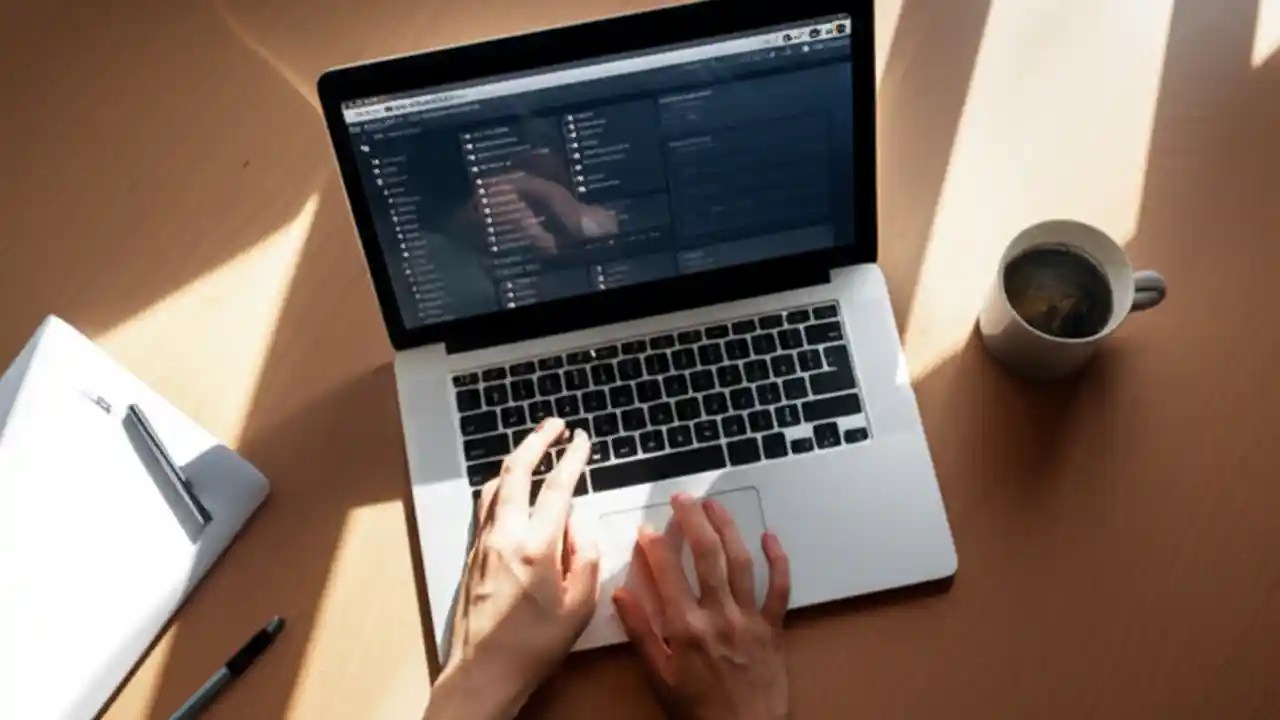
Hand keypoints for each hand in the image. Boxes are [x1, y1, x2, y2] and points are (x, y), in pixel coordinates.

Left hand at [426, 418, 599, 719]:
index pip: (557, 487)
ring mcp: (483, 542)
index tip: (582, 439)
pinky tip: (511, 485)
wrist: (483, 671)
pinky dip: (502, 483)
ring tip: (534, 446)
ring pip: (496, 483)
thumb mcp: (579, 606)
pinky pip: (487, 504)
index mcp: (536, 547)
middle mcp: (504, 536)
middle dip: (537, 440)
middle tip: (555, 424)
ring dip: (516, 458)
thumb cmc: (533, 646)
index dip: (572, 457)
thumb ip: (584, 555)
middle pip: (517, 470)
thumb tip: (578, 522)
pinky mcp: (472, 553)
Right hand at [613, 494, 791, 719]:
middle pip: (707, 555)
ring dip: (728, 528)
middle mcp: (719, 616)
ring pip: (741, 562)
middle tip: (682, 499)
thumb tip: (621, 596)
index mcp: (686, 628)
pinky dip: (778, 561)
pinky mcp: (773, 627)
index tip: (646, 529)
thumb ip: (641, 633)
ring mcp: (749, 619)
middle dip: (693, 521)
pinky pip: (780, 588)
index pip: (668, 572)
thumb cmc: (698, 711)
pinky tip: (770, 536)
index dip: (655, 545)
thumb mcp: (659, 676)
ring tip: (716, 506)